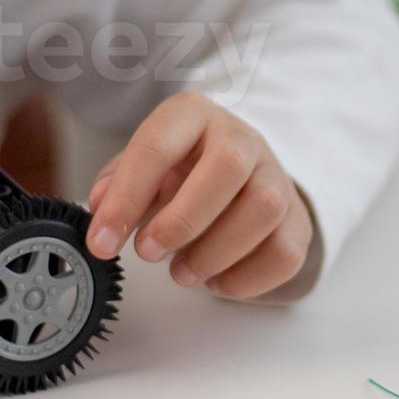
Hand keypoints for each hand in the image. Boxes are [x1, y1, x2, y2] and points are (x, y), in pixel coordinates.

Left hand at [84, 93, 314, 298]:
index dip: (126, 198)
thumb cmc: (183, 171)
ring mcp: (277, 176)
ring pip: (264, 208)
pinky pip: (286, 250)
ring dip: (215, 252)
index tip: (102, 243)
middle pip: (228, 166)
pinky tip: (216, 282)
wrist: (242, 174)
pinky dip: (247, 278)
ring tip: (181, 273)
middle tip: (148, 253)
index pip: (158, 146)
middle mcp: (242, 137)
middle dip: (183, 219)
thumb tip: (100, 208)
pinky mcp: (298, 218)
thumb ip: (117, 183)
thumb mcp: (143, 166)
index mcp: (193, 116)